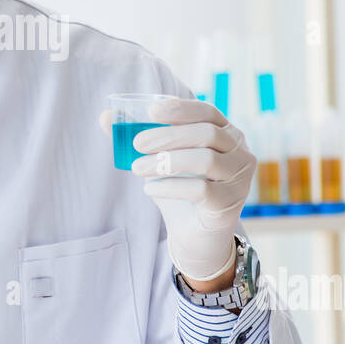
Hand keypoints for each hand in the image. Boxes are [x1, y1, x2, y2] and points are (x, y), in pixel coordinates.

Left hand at [101, 98, 255, 281]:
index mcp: (226, 134)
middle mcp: (239, 152)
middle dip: (168, 136)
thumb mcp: (159, 160)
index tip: (151, 111)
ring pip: (205, 160)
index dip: (181, 109)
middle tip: (137, 143)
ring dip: (166, 162)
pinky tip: (149, 189)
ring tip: (137, 168)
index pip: (208, 112)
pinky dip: (171, 187)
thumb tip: (105, 117)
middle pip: (207, 134)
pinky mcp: (230, 203)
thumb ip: (138, 137)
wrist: (195, 234)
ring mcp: (239, 179)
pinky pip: (201, 190)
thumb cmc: (180, 189)